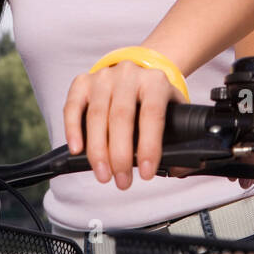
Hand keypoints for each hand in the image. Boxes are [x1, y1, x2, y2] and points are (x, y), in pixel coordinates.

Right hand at [63, 61, 183, 189]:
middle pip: (121, 116)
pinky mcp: (83, 83)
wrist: (138, 72)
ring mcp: (103, 77)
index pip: (152, 114)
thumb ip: (180, 138)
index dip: (148, 146)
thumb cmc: (154, 98)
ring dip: (97, 150)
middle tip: (122, 181)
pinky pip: (72, 107)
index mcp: (155, 81)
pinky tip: (77, 150)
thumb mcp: (174, 111)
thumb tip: (178, 168)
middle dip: (120, 155)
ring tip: (103, 174)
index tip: (145, 173)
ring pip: (96, 115)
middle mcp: (128, 75)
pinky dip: (72, 130)